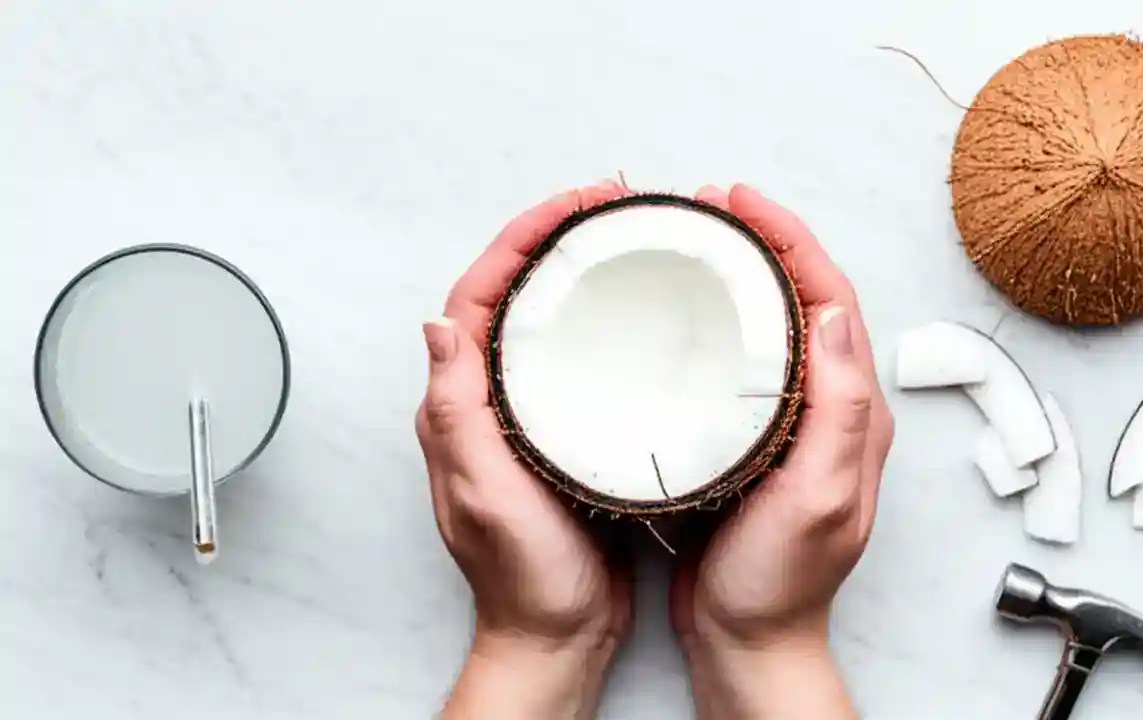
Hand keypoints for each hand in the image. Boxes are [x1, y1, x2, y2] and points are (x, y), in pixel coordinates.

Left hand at [417, 180, 633, 719]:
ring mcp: (522, 418)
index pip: (478, 298)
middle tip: (603, 205)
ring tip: (616, 238)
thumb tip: (438, 326)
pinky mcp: (559, 434)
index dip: (520, 242)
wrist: (556, 635)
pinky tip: (627, 315)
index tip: (571, 208)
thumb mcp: (485, 493)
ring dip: (570, 272)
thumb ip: (457, 414)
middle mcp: (484, 404)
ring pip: (539, 322)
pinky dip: (592, 322)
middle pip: (507, 297)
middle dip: (549, 240)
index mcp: (458, 408)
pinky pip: (569, 358)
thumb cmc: (522, 578)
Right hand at [669, 184, 894, 719]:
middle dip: (768, 243)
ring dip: (748, 277)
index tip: (742, 203)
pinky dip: (726, 325)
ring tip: (704, 244)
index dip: (790, 239)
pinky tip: (693, 320)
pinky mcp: (757, 444)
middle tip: (717, 209)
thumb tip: (835, 313)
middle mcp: (830, 412)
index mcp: (853, 414)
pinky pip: (749, 364)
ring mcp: (794, 427)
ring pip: (778, 327)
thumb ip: (837, 409)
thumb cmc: (781, 585)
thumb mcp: (818, 497)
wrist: (750, 641)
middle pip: (808, 301)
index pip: (831, 299)